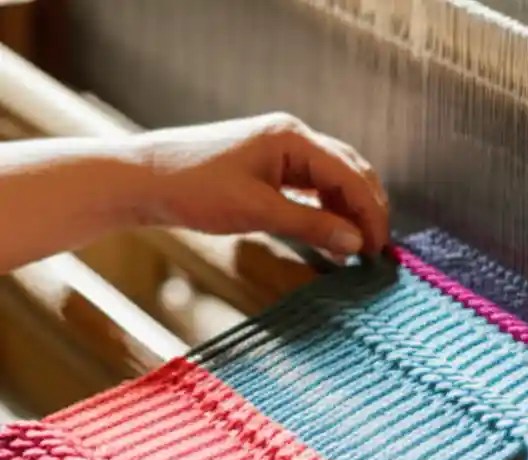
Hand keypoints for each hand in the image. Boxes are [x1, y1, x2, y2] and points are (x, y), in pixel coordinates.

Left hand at [132, 113, 388, 258]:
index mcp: (293, 139)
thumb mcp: (257, 212)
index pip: (351, 175)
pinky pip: (312, 184)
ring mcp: (281, 148)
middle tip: (376, 249)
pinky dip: (327, 209)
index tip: (379, 249)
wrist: (142, 179)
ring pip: (334, 178)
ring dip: (349, 210)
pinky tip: (329, 234)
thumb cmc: (193, 189)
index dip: (371, 213)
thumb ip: (311, 226)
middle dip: (368, 209)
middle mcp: (293, 137)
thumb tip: (355, 243)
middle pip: (351, 171)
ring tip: (356, 246)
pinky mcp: (269, 164)